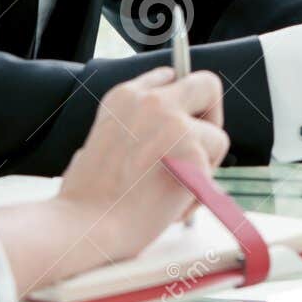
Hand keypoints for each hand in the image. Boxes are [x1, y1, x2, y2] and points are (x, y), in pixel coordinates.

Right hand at [54, 66, 228, 262]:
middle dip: (211, 115)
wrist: (85, 224)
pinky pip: (213, 171)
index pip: (169, 77)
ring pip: (216, 137)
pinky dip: (200, 193)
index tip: (184, 119)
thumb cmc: (89, 196)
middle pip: (206, 85)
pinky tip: (172, 206)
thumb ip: (139, 126)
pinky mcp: (193, 153)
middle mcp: (152, 101)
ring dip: (202, 166)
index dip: (181, 102)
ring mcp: (175, 124)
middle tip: (202, 144)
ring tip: (172, 191)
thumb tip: (173, 135)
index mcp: (125, 96)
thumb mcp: (104, 139)